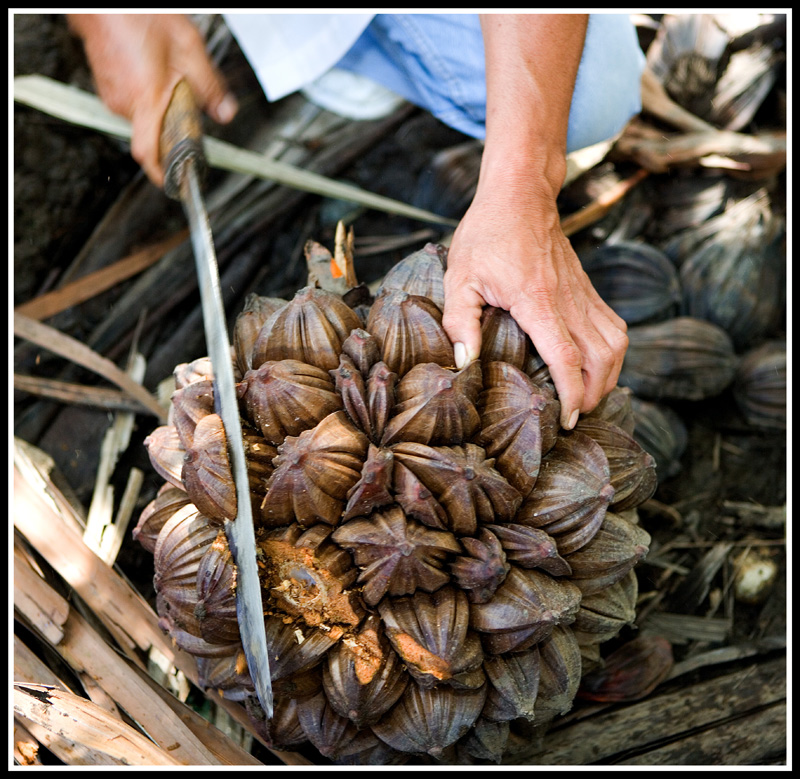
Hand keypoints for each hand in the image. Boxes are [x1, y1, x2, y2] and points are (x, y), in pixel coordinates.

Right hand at [68, 13, 236, 186]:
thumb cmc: (138, 14)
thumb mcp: (189, 48)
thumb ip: (210, 86)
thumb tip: (225, 113)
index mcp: (146, 99)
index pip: (149, 154)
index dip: (163, 174)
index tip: (178, 184)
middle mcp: (125, 102)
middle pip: (156, 134)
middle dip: (176, 125)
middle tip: (190, 104)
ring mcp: (113, 94)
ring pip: (147, 116)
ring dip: (164, 106)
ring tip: (171, 76)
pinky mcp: (109, 86)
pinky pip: (136, 102)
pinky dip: (151, 95)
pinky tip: (156, 70)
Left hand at [442, 183, 628, 429]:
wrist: (519, 194)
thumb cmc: (486, 233)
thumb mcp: (460, 275)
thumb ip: (459, 320)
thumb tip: (465, 361)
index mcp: (537, 300)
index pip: (566, 357)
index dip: (571, 394)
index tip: (567, 419)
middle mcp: (568, 299)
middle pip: (602, 358)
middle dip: (594, 394)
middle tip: (576, 415)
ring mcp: (582, 293)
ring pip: (615, 343)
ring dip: (609, 376)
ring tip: (588, 397)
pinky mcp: (586, 288)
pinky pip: (612, 325)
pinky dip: (612, 352)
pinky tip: (596, 365)